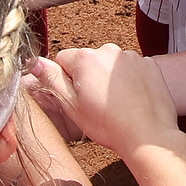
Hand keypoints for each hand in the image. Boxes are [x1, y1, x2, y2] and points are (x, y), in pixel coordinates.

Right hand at [30, 45, 184, 157]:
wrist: (148, 135)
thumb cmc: (108, 124)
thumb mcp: (71, 106)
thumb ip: (52, 80)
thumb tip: (36, 63)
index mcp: (86, 58)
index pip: (63, 60)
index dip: (66, 81)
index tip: (78, 98)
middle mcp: (109, 50)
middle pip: (88, 61)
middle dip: (89, 78)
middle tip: (97, 104)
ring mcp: (132, 57)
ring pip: (110, 65)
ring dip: (109, 79)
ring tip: (116, 104)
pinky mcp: (150, 65)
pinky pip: (131, 69)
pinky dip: (130, 80)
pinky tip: (132, 100)